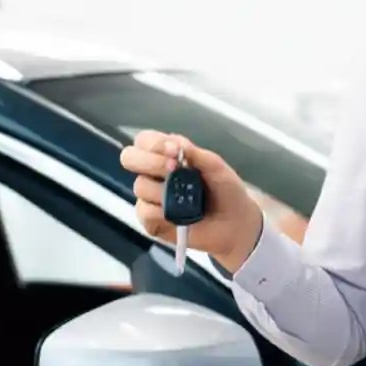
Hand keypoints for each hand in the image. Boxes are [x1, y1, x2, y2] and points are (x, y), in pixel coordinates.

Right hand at [120, 130, 263, 271]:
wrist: (236, 224)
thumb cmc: (226, 192)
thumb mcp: (217, 168)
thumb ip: (197, 154)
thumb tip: (176, 143)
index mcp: (168, 155)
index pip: (145, 140)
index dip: (154, 144)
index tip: (174, 151)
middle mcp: (155, 174)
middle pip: (129, 158)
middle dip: (150, 162)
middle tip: (173, 170)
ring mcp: (150, 197)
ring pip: (141, 186)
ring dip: (165, 191)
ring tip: (188, 199)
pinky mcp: (151, 220)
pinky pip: (145, 212)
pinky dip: (163, 214)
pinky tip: (180, 217)